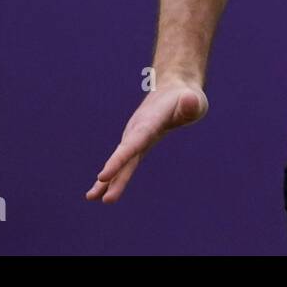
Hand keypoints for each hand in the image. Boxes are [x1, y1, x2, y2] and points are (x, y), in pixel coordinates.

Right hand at [85, 81, 208, 202]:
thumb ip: (192, 103)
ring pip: (121, 160)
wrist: (173, 89)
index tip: (103, 176)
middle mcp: (137, 131)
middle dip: (112, 175)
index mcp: (151, 123)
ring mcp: (134, 137)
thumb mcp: (195, 100)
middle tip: (95, 196)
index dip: (119, 161)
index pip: (134, 143)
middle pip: (124, 155)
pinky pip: (124, 162)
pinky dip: (113, 176)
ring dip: (108, 179)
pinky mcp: (135, 143)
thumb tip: (190, 100)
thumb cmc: (188, 99)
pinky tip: (100, 192)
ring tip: (91, 197)